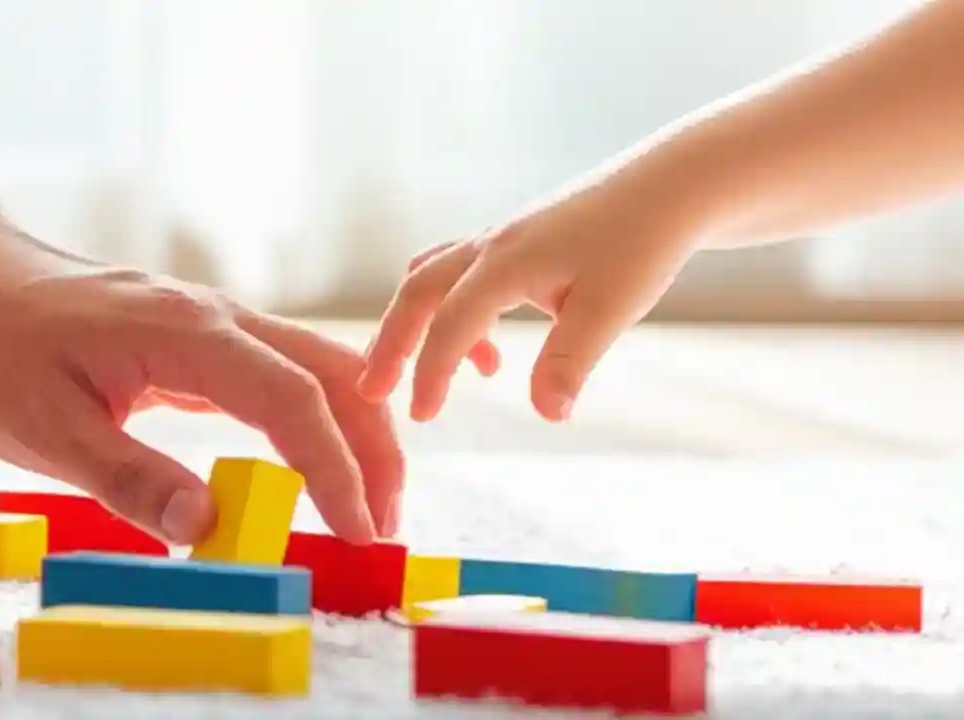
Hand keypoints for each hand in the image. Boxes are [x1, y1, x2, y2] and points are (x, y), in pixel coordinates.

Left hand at [0, 237, 404, 545]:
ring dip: (352, 432)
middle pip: (332, 374)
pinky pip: (278, 375)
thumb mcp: (44, 429)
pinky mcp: (198, 339)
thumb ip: (129, 478)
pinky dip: (312, 420)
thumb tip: (207, 527)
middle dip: (373, 449)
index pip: (294, 400)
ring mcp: (210, 323)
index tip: (359, 530)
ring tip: (363, 503)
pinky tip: (310, 463)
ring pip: (315, 370)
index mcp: (187, 333)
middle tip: (384, 526)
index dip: (336, 469)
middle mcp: (215, 318)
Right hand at [358, 181, 698, 421]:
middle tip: (371, 390)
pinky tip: (488, 358)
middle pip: (417, 292)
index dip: (430, 372)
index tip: (422, 417)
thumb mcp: (611, 310)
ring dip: (412, 326)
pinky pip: (458, 276)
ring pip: (430, 279)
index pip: (450, 323)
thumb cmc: (642, 244)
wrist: (669, 189)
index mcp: (506, 262)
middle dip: (390, 343)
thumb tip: (546, 415)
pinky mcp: (513, 244)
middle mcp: (490, 245)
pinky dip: (452, 315)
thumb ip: (570, 361)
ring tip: (416, 377)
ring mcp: (498, 240)